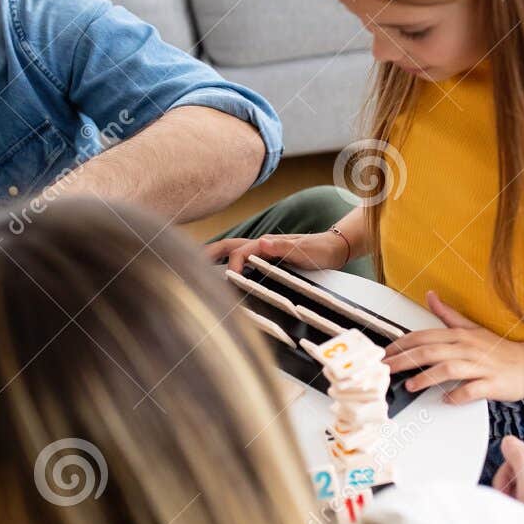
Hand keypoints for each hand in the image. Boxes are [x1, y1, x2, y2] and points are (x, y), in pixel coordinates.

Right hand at [206, 230, 350, 275]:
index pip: (238, 253)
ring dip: (213, 257)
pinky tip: (222, 274)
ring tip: (196, 270)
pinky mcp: (265, 257)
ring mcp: (262, 250)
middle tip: (188, 264)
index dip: (230, 265)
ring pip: (231, 252)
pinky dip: (226, 263)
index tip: (228, 281)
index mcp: (266, 244)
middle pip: (226, 246)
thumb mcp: (305, 250)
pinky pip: (240, 258)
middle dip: (207, 254)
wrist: (335, 247)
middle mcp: (261, 245)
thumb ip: (283, 247)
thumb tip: (262, 243)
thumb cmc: (321, 250)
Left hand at [383, 292, 523, 403]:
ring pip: (448, 368)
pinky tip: (446, 399)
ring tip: (410, 385)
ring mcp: (480, 366)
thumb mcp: (472, 328)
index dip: (401, 345)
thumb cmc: (499, 351)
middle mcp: (467, 348)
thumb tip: (430, 296)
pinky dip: (457, 395)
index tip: (384, 354)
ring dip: (426, 377)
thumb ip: (448, 314)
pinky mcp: (491, 384)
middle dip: (404, 360)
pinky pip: (471, 390)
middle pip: (430, 351)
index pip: (423, 337)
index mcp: (459, 335)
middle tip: (386, 370)